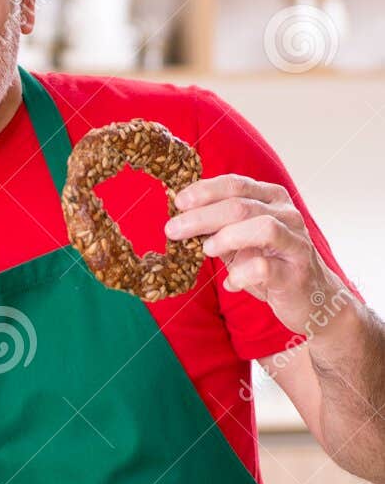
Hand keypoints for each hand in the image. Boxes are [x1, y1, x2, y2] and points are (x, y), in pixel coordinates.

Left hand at [166, 173, 346, 336]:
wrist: (311, 298)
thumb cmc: (271, 265)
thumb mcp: (241, 242)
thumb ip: (217, 229)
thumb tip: (179, 221)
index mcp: (272, 200)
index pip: (236, 184)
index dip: (205, 191)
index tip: (178, 202)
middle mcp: (287, 215)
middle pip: (241, 205)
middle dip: (202, 216)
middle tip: (173, 229)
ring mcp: (296, 243)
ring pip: (262, 227)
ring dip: (227, 237)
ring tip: (207, 249)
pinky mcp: (296, 273)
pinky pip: (266, 268)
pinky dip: (241, 274)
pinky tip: (230, 283)